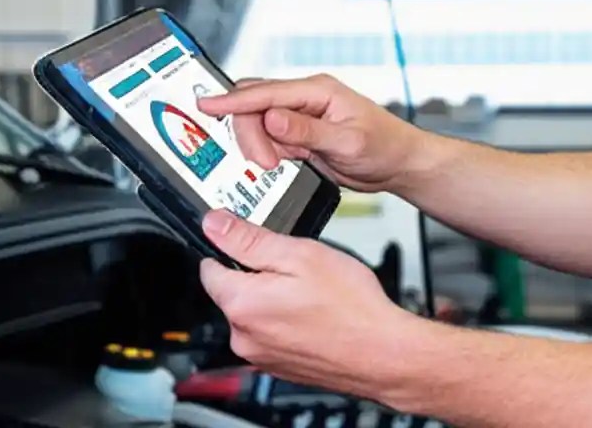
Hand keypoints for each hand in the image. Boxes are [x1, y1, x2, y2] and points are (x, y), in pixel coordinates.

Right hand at [197, 74, 425, 192]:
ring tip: (278, 165)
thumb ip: (307, 131)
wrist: (399, 163)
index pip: (266, 92)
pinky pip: (269, 140)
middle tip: (264, 162)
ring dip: (259, 147)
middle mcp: (306, 99)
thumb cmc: (385, 146)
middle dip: (249, 134)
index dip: (233, 100)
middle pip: (254, 106)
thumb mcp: (347, 142)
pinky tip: (282, 164)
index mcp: (318, 91)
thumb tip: (274, 118)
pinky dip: (267, 153)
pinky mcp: (299, 135)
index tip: (207, 105)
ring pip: (258, 125)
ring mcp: (300, 117)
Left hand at [198, 209, 415, 394]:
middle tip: (297, 267)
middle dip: (258, 275)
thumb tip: (214, 224)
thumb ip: (250, 239)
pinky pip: (271, 335)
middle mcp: (242, 335)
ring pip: (254, 313)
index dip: (232, 247)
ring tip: (312, 293)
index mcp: (241, 303)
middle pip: (233, 291)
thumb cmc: (350, 307)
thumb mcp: (301, 254)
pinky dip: (287, 322)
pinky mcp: (278, 367)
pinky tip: (315, 315)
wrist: (383, 354)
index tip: (255, 242)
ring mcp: (260, 355)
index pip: (209, 267)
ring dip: (273, 299)